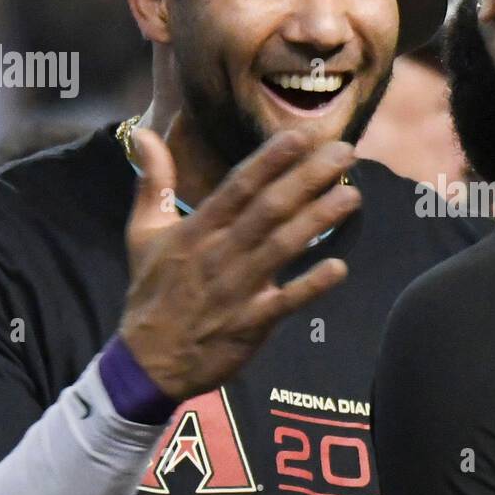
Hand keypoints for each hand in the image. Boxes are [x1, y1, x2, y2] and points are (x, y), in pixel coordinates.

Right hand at [119, 127, 359, 399]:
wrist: (146, 361)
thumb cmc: (151, 292)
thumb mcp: (142, 234)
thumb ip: (153, 183)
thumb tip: (146, 133)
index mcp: (196, 230)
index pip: (238, 186)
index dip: (270, 159)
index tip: (302, 134)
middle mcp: (219, 253)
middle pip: (269, 208)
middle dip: (307, 177)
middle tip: (344, 151)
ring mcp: (237, 289)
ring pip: (282, 247)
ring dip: (318, 220)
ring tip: (351, 195)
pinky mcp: (251, 323)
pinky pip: (286, 302)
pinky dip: (311, 285)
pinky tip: (340, 267)